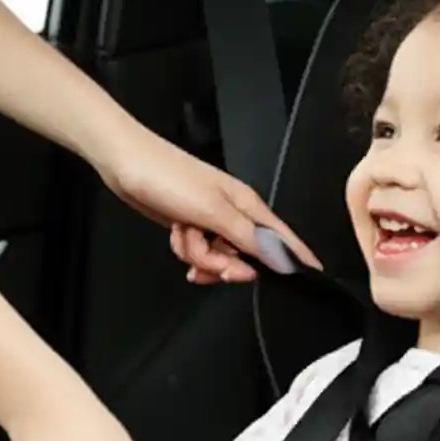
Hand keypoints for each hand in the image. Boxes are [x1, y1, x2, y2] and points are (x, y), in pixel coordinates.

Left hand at [91, 122, 319, 283]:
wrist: (125, 164)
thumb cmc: (168, 177)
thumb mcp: (212, 211)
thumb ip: (248, 238)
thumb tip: (282, 258)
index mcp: (248, 205)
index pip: (283, 238)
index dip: (297, 258)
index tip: (314, 276)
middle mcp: (234, 214)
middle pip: (247, 257)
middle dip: (224, 263)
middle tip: (206, 255)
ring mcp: (211, 220)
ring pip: (218, 258)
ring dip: (198, 255)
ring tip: (184, 234)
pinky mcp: (191, 225)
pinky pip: (197, 252)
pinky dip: (185, 249)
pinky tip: (176, 235)